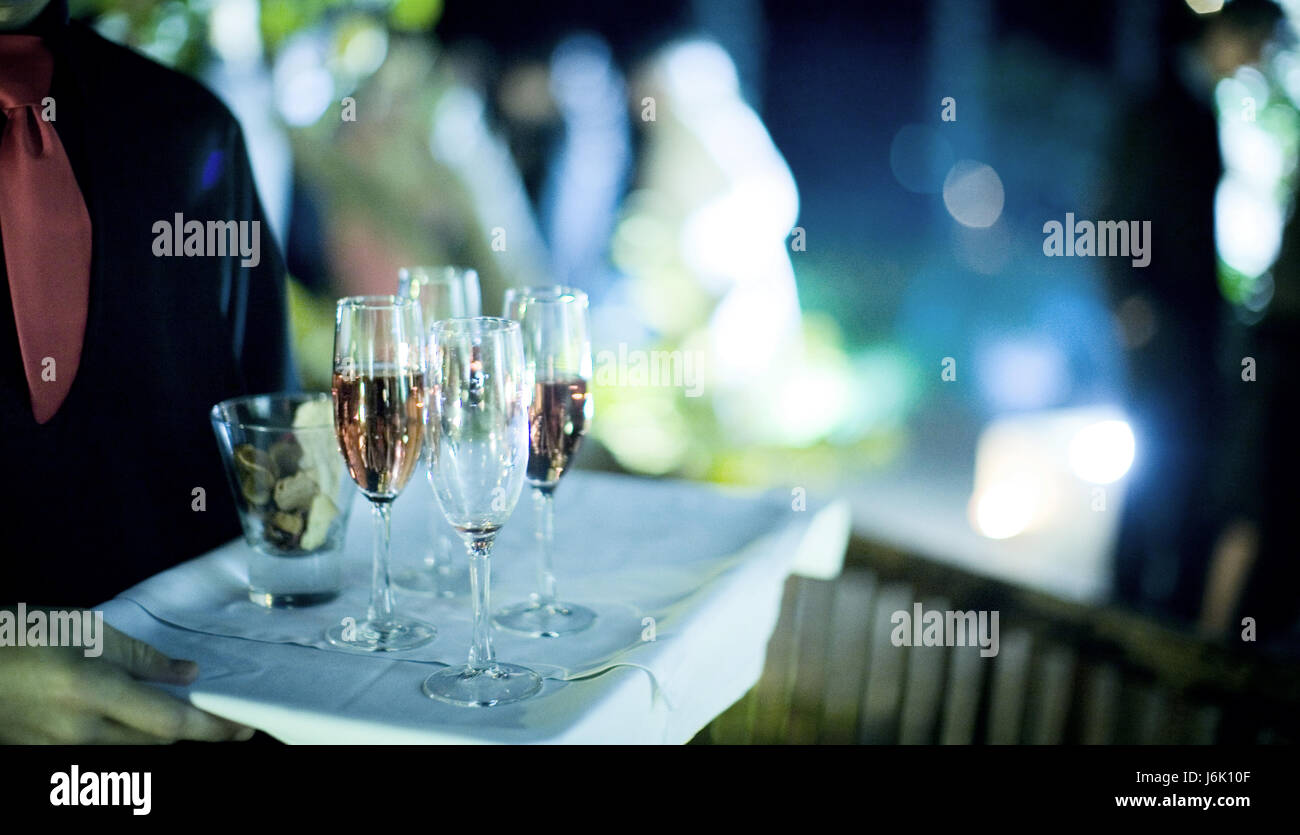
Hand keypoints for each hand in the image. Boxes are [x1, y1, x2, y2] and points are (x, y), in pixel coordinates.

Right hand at [0, 620, 254, 743]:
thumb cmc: (26, 636)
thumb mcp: (88, 631)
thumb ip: (141, 657)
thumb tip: (187, 677)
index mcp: (94, 696)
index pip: (169, 724)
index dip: (212, 728)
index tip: (244, 728)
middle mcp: (82, 733)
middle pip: (156, 742)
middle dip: (190, 728)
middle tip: (218, 711)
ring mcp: (62, 750)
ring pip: (131, 748)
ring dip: (158, 730)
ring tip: (179, 706)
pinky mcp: (49, 754)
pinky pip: (103, 748)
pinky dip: (127, 733)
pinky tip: (134, 711)